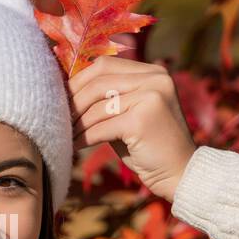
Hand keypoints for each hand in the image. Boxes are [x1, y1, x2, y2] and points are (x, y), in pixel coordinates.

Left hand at [69, 56, 195, 201]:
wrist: (181, 173)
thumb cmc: (149, 146)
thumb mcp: (131, 113)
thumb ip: (109, 98)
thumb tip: (67, 88)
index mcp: (153, 72)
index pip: (105, 65)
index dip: (78, 80)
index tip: (59, 96)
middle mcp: (156, 78)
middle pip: (99, 81)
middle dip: (73, 100)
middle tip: (56, 116)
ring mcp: (151, 97)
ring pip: (98, 107)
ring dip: (76, 123)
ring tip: (64, 134)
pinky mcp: (142, 120)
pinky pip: (101, 127)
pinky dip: (83, 138)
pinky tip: (73, 145)